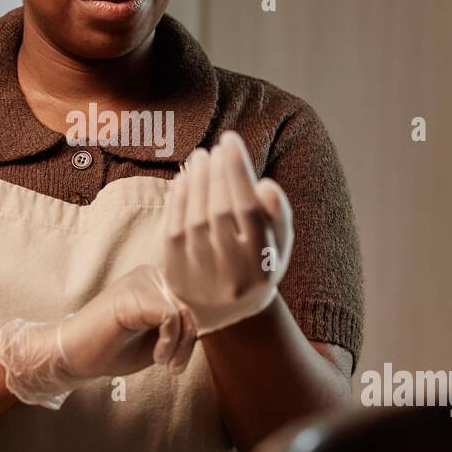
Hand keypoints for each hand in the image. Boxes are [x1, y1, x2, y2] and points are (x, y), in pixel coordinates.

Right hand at [0, 264, 195, 408]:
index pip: (194, 301)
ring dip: (181, 345)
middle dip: (190, 341)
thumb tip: (214, 320)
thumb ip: (182, 327)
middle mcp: (150, 275)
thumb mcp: (158, 339)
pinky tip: (156, 357)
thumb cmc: (112, 349)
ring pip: (186, 311)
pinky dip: (170, 342)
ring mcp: (140, 281)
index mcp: (156, 282)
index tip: (179, 360)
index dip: (193, 332)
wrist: (73, 356)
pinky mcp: (133, 295)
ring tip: (164, 363)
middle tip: (174, 367)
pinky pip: (171, 316)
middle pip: (194, 305)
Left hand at [162, 130, 293, 335]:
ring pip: (195, 218)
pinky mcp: (176, 273)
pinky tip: (185, 178)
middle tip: (217, 147)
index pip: (249, 209)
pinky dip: (178, 199)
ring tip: (201, 156)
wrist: (225, 310)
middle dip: (218, 173)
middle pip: (221, 211)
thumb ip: (278, 215)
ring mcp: (201, 275)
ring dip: (197, 181)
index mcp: (263, 264)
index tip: (231, 141)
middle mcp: (231, 274)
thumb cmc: (257, 264)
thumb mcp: (278, 244)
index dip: (238, 171)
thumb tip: (263, 184)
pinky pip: (173, 229)